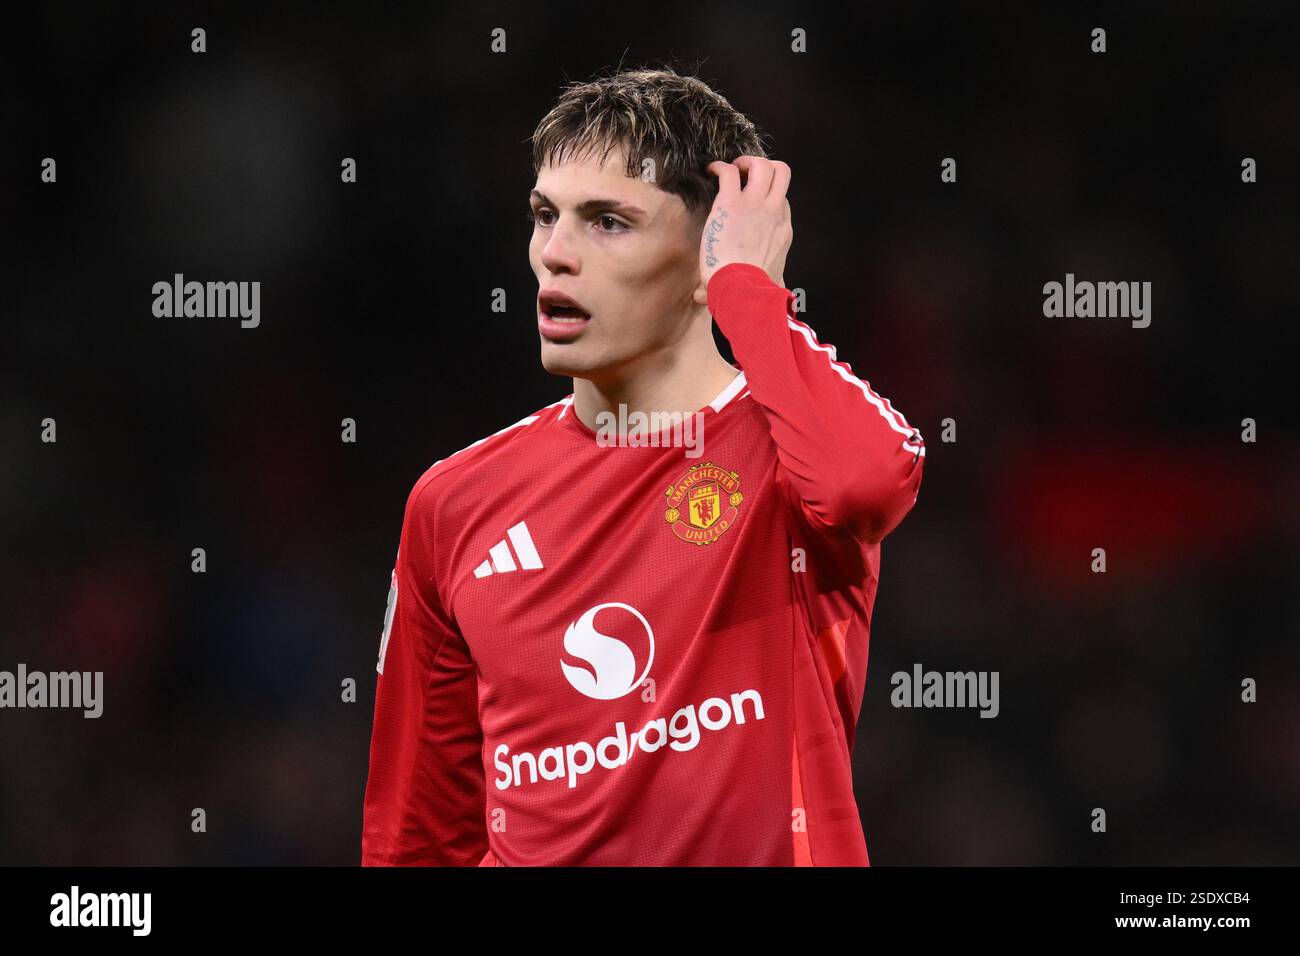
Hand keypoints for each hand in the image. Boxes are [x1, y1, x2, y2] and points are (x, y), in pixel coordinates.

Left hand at [692, 156, 792, 305]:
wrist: (743, 289)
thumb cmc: (752, 290)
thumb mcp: (765, 285)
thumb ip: (748, 287)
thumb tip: (710, 296)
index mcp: (782, 230)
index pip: (783, 202)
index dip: (770, 196)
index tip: (754, 201)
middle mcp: (773, 212)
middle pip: (782, 173)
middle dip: (765, 167)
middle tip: (747, 174)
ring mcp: (755, 205)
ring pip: (764, 165)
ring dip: (747, 161)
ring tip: (733, 168)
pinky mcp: (731, 203)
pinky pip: (729, 172)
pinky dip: (719, 167)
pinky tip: (711, 171)